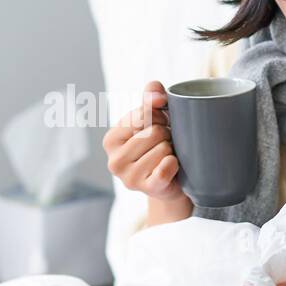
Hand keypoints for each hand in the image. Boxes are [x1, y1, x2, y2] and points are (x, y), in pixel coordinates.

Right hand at [103, 80, 184, 203]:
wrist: (171, 181)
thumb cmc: (158, 145)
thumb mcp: (151, 118)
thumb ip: (151, 97)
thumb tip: (157, 96)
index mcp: (110, 139)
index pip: (142, 115)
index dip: (159, 116)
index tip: (160, 124)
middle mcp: (114, 161)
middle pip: (154, 132)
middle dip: (167, 134)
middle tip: (166, 143)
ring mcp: (129, 178)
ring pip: (163, 149)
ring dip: (172, 150)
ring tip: (167, 156)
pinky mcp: (147, 189)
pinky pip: (166, 167)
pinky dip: (174, 164)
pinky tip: (172, 166)